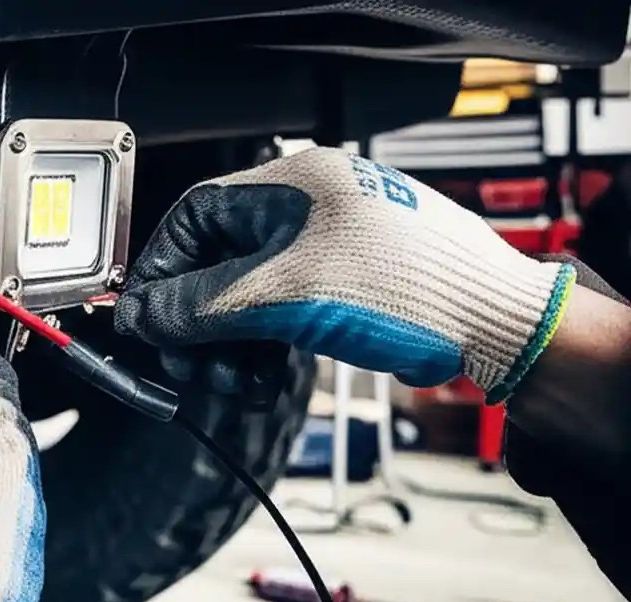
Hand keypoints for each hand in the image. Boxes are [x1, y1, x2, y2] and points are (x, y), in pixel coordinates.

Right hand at [115, 147, 574, 402]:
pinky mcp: (341, 287)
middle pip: (214, 263)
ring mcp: (324, 249)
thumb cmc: (406, 288)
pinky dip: (264, 349)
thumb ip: (199, 307)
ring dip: (229, 346)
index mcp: (287, 186)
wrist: (493, 324)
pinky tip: (265, 382)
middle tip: (189, 367)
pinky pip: (279, 314)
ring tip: (236, 384)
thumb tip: (139, 317)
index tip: (144, 321)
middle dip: (197, 322)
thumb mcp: (281, 297)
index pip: (192, 219)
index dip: (160, 273)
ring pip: (245, 296)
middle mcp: (302, 210)